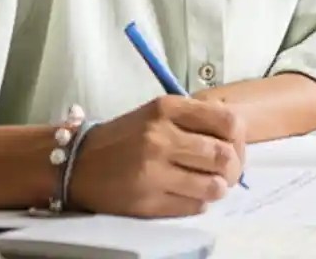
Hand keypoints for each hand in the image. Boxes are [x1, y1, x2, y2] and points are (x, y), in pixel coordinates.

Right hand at [67, 96, 245, 216]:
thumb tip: (236, 132)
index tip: (232, 144)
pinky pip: (195, 206)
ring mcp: (154, 172)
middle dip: (232, 167)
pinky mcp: (147, 201)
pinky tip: (189, 194)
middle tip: (225, 171)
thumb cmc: (125, 137)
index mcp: (167, 109)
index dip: (238, 138)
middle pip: (225, 157)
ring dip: (217, 188)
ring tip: (209, 184)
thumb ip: (195, 117)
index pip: (228, 122)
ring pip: (214, 186)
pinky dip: (199, 202)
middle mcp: (161, 137)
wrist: (78, 163)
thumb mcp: (158, 112)